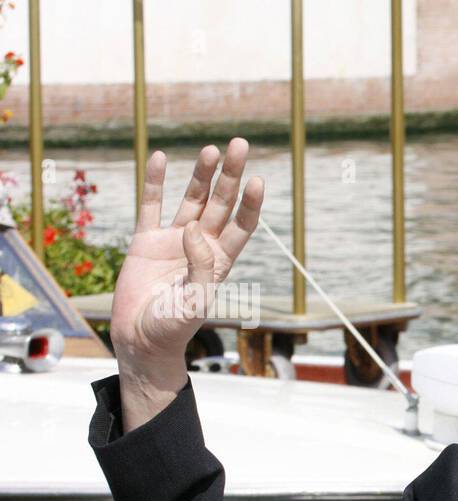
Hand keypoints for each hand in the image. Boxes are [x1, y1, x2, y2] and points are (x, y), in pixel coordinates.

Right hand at [110, 137, 263, 382]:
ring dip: (201, 175)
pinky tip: (160, 158)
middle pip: (220, 203)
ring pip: (191, 199)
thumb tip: (194, 230)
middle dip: (231, 175)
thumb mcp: (196, 300)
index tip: (258, 180)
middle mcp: (201, 246)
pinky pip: (151, 205)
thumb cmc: (175, 328)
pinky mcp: (146, 240)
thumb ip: (200, 266)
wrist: (142, 340)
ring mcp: (173, 240)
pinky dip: (154, 182)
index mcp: (221, 262)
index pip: (242, 225)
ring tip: (211, 149)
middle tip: (240, 145)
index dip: (251, 203)